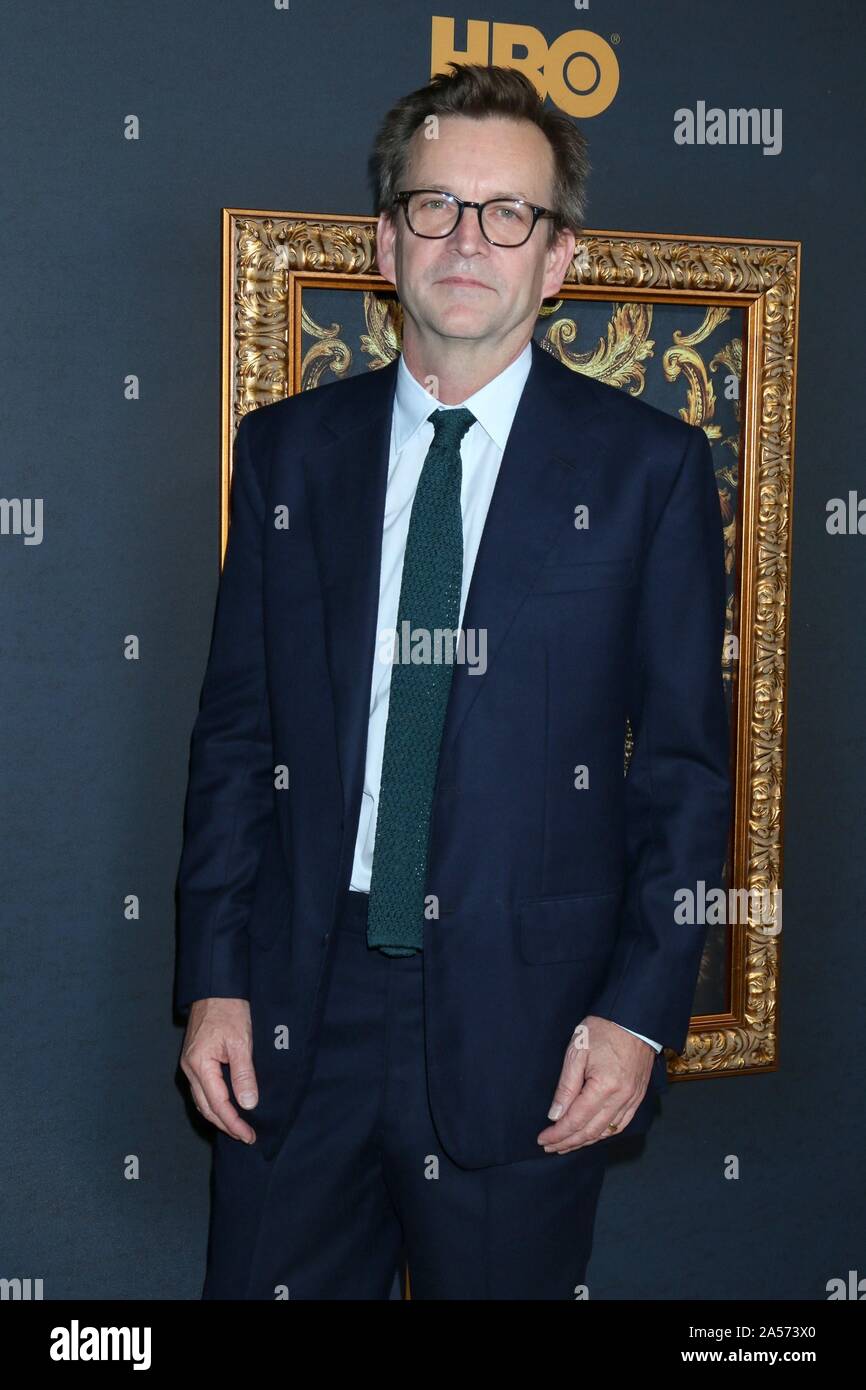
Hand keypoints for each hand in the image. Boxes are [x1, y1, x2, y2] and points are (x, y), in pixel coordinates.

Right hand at [180, 998, 258, 1142]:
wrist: (216, 989)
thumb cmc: (228, 1010)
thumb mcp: (241, 1042)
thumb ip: (243, 1074)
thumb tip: (248, 1104)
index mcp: (199, 1064)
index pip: (218, 1104)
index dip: (234, 1122)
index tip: (248, 1134)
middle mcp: (190, 1068)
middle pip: (206, 1107)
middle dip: (226, 1124)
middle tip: (246, 1136)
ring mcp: (190, 1064)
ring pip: (202, 1100)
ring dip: (219, 1116)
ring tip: (238, 1126)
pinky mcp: (194, 1059)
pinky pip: (203, 1089)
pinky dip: (215, 1102)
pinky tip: (227, 1105)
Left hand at [536, 1015, 654, 1153]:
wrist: (634, 1019)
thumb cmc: (603, 1029)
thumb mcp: (577, 1051)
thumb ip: (566, 1085)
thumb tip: (555, 1115)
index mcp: (605, 1087)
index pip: (576, 1119)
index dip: (558, 1133)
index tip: (542, 1139)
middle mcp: (622, 1098)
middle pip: (591, 1131)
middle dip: (568, 1142)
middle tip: (550, 1147)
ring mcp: (633, 1099)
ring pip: (607, 1131)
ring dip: (585, 1141)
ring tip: (566, 1145)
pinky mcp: (638, 1096)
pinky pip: (621, 1124)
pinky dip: (605, 1134)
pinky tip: (593, 1135)